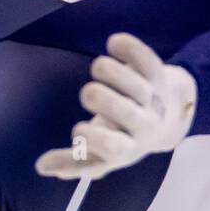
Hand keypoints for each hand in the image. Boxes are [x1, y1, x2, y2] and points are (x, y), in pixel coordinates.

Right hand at [35, 32, 196, 180]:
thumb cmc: (121, 137)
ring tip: (99, 67)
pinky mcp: (158, 77)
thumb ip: (74, 161)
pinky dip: (130, 49)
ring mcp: (153, 101)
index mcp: (125, 149)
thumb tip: (41, 167)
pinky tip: (114, 43)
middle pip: (127, 114)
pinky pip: (147, 60)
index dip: (93, 139)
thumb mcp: (101, 155)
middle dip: (103, 100)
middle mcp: (143, 127)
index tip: (78, 130)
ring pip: (137, 87)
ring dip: (112, 72)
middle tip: (89, 94)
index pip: (113, 149)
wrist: (169, 120)